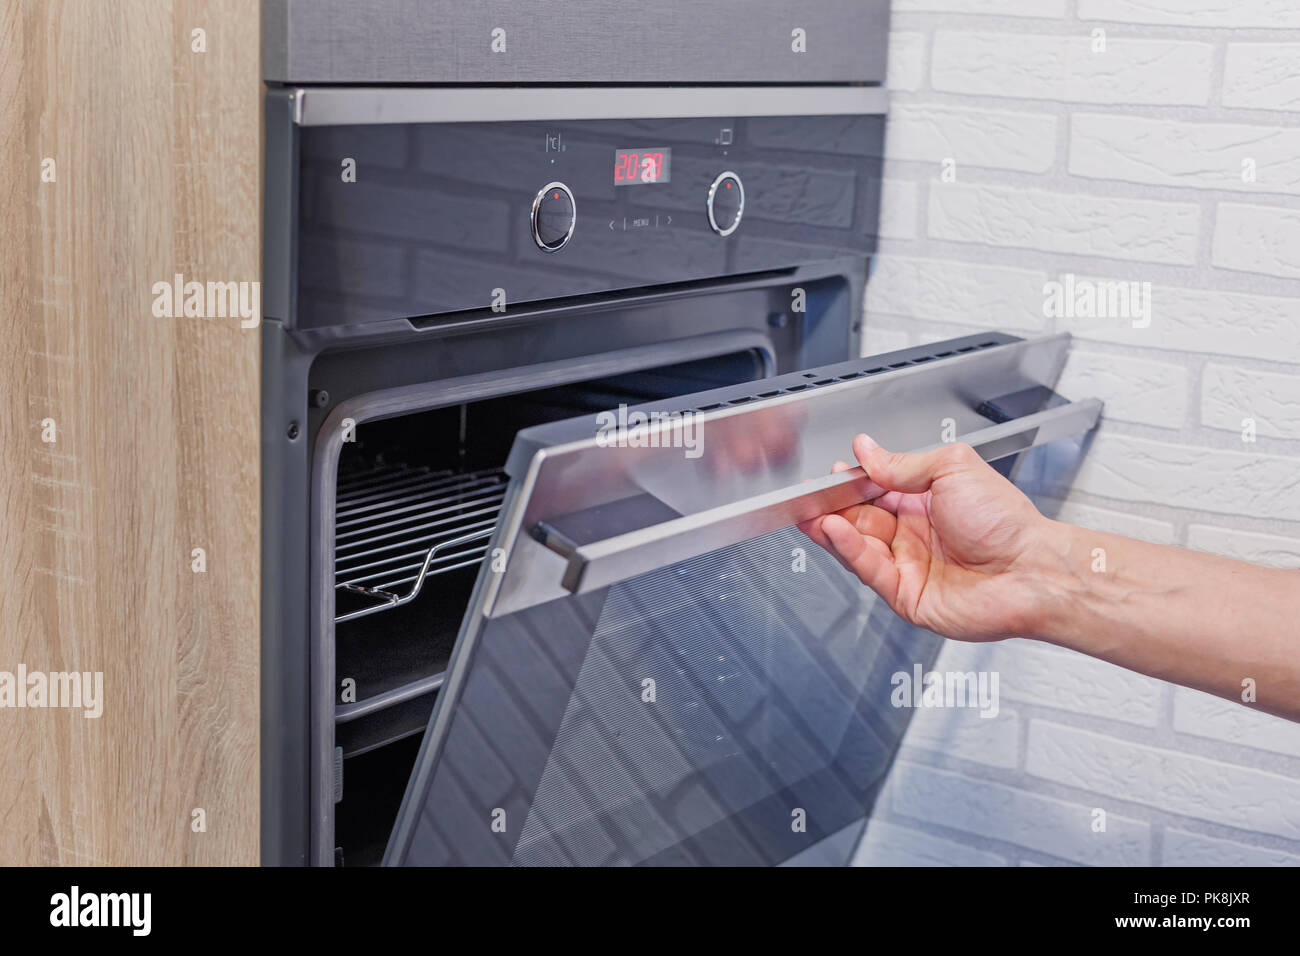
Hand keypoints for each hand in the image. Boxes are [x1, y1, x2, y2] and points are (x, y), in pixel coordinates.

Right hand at [797, 434, 1062, 641]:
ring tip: (811, 512)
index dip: (850, 482)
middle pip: (859, 518)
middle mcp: (914, 534)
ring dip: (832, 527)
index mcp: (925, 502)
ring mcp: (908, 565)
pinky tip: (834, 530)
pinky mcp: (904, 595)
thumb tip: (867, 450)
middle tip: (807, 494)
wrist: (1031, 569)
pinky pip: (868, 569)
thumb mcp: (952, 469)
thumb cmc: (1007, 522)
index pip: (874, 489)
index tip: (829, 473)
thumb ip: (902, 463)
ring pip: (857, 544)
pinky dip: (848, 549)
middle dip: (831, 506)